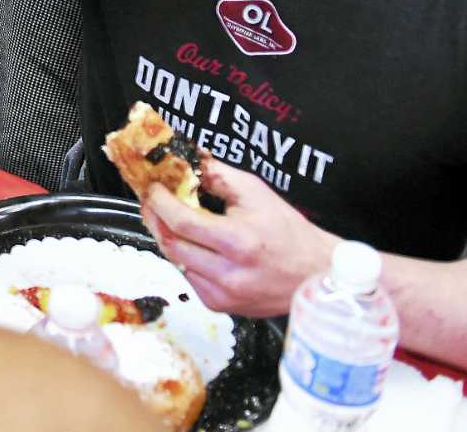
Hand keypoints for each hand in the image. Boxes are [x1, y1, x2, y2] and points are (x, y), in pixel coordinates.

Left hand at [141, 158, 338, 317]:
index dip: (159, 202)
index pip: (181, 221)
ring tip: (167, 218)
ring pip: (175, 261)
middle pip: (170, 243)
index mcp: (238, 242)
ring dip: (166, 237)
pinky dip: (183, 258)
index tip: (152, 187)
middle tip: (151, 201)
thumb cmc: (289, 232)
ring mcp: (223, 294)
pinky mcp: (220, 306)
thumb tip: (186, 160)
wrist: (315, 273)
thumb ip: (217, 175)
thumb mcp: (256, 193)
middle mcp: (228, 273)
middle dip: (154, 218)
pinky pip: (188, 278)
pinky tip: (192, 244)